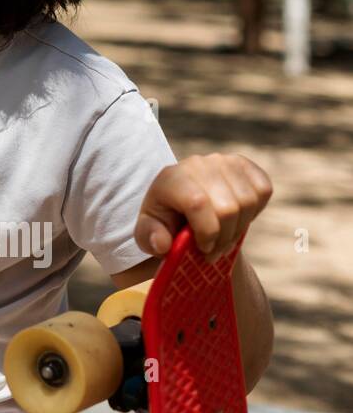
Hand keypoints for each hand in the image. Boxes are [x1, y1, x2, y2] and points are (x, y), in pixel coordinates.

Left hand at [135, 153, 273, 262]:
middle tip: (214, 251)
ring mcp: (222, 161)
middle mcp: (197, 164)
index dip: (207, 232)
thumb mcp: (148, 233)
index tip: (204, 249)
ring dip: (239, 229)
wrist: (182, 206)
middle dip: (224, 238)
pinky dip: (255, 211)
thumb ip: (150, 238)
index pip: (198, 203)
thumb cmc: (165, 222)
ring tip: (224, 237)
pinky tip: (237, 218)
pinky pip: (263, 190)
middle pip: (227, 208)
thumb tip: (162, 243)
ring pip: (248, 202)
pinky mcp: (243, 164)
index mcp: (171, 179)